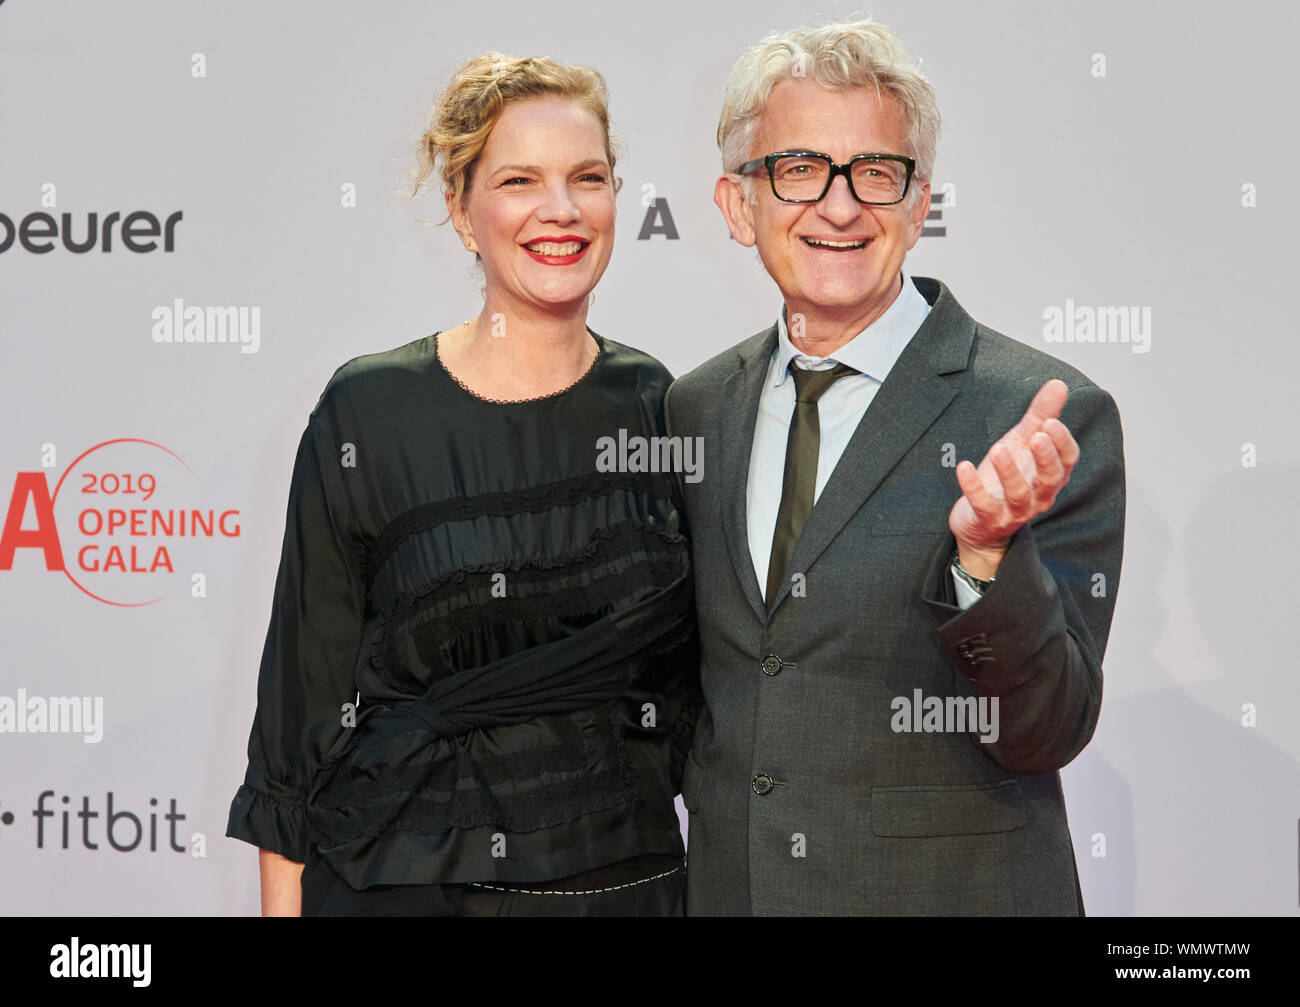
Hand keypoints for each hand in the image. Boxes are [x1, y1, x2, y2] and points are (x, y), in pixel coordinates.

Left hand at [948, 379, 1080, 578]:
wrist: (979, 523)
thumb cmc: (1005, 477)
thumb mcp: (1021, 442)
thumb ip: (1040, 415)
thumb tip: (1059, 384)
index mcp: (1051, 475)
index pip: (1068, 460)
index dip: (1061, 442)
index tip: (1050, 422)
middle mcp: (1039, 495)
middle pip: (1050, 479)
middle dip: (1045, 458)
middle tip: (1036, 435)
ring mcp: (1014, 510)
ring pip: (1019, 494)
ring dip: (1010, 472)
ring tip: (999, 450)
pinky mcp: (988, 519)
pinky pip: (983, 505)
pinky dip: (974, 488)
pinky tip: (964, 467)